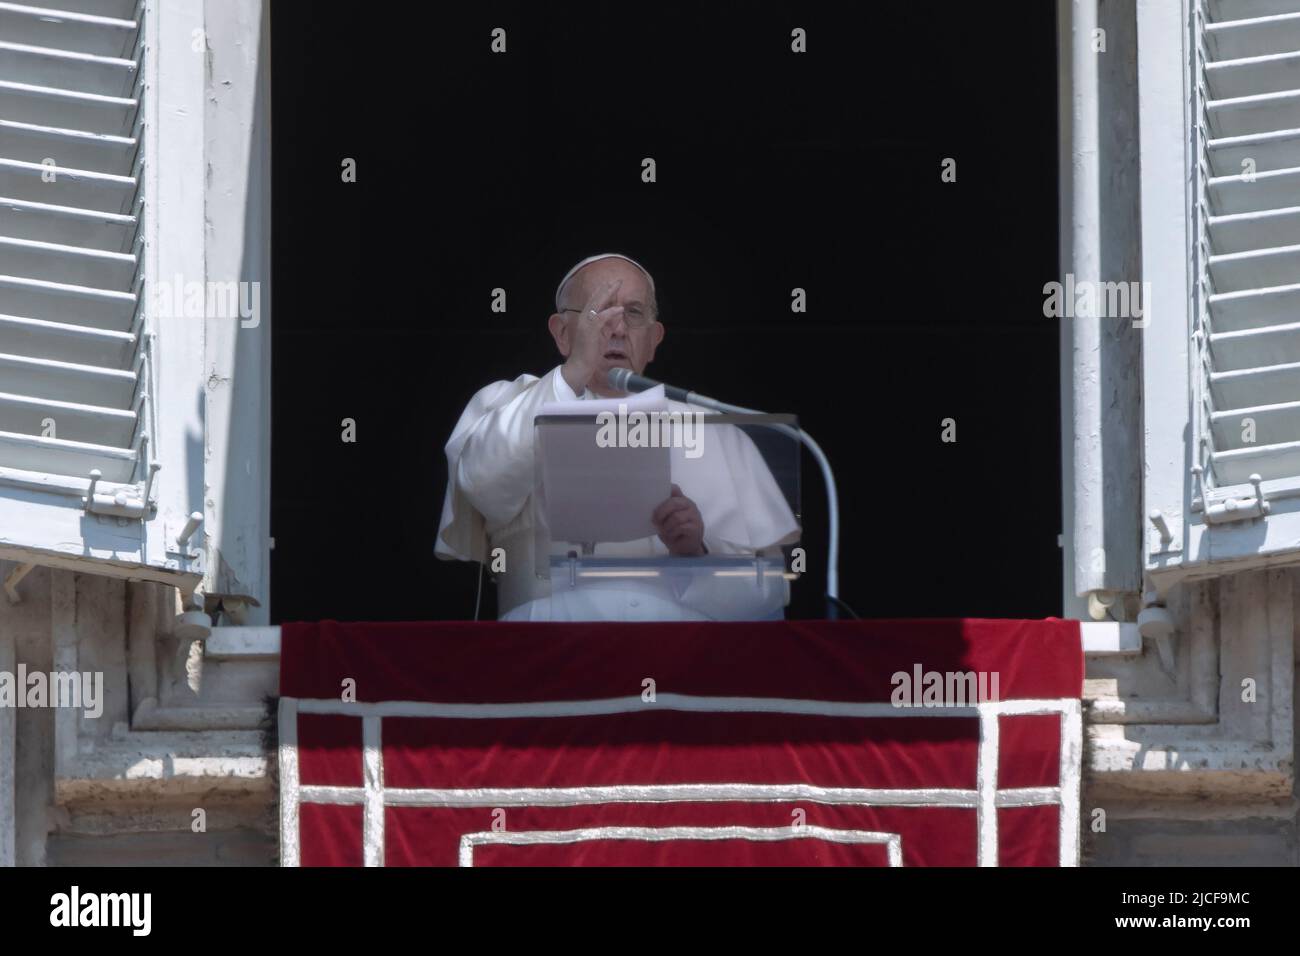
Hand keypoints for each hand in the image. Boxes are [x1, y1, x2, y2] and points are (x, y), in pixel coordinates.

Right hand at [561, 277, 623, 393]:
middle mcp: (584, 318)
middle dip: (607, 288)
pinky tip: (619, 308)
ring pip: (597, 304)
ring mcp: (586, 323)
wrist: (581, 365)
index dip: (605, 291)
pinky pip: (601, 318)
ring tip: (617, 286)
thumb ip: (610, 323)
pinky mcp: (590, 330)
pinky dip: (611, 312)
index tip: (614, 283)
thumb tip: (619, 312)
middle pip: (596, 298)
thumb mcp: (603, 335)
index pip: (596, 301)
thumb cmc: (591, 352)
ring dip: (608, 294)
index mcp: (586, 318)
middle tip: (617, 280)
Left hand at [653, 483, 705, 555]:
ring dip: (667, 526)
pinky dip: (673, 532)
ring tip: (665, 531)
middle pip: (674, 502)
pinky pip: (681, 527)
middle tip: (655, 520)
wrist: (684, 547)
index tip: (654, 493)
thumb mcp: (664, 520)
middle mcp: (689, 505)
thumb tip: (650, 510)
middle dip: (661, 512)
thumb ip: (660, 512)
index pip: (674, 489)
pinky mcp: (696, 527)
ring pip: (676, 517)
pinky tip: (672, 535)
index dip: (665, 489)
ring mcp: (694, 515)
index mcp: (680, 500)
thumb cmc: (672, 531)